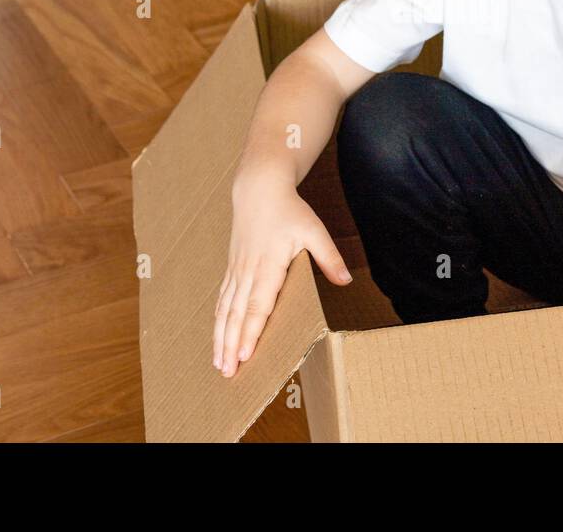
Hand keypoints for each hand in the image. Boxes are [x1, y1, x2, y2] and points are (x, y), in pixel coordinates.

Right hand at [212, 180, 352, 377]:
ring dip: (220, 339)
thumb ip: (329, 257)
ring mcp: (237, 271)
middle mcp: (248, 272)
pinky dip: (218, 322)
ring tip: (218, 364)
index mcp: (268, 265)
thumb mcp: (314, 230)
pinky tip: (217, 338)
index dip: (251, 332)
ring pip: (226, 310)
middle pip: (238, 315)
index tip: (245, 356)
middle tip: (227, 373)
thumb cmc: (288, 211)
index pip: (258, 305)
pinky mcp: (232, 269)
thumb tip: (346, 281)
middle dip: (231, 346)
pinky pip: (222, 300)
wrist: (259, 190)